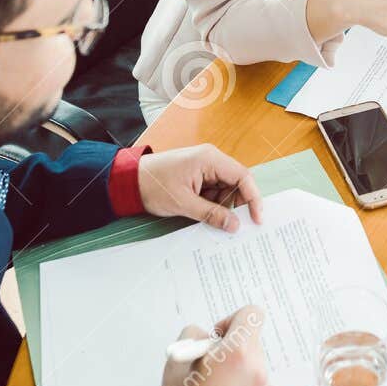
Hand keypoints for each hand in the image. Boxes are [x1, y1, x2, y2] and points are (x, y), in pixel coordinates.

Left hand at [137, 145, 262, 231]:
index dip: (253, 198)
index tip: (257, 219)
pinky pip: (214, 191)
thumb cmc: (154, 186)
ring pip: (226, 190)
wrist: (128, 181)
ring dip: (222, 207)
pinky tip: (205, 216)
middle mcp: (210, 160)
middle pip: (236, 183)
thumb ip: (211, 214)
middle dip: (236, 205)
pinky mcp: (198, 176)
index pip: (243, 176)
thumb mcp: (184, 203)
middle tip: (234, 226)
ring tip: (212, 222)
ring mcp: (204, 167)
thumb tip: (234, 225)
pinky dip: (213, 205)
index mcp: (209, 159)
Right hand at [158, 306, 274, 385]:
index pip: (251, 315)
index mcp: (237, 353)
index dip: (232, 321)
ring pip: (254, 374)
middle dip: (232, 354)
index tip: (217, 338)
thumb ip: (192, 338)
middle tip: (207, 373)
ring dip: (238, 377)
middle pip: (251, 347)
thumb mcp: (175, 363)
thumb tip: (204, 337)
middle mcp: (258, 372)